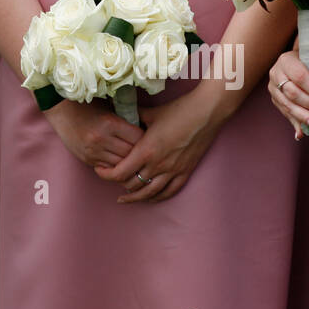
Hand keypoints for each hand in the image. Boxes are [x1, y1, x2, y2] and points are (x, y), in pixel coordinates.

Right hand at [43, 99, 143, 168]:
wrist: (62, 112)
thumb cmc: (89, 107)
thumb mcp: (110, 109)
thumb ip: (126, 121)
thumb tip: (147, 133)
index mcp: (110, 123)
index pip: (138, 138)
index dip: (147, 139)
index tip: (150, 137)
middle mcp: (101, 139)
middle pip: (131, 153)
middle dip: (140, 153)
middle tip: (147, 150)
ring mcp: (93, 151)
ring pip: (121, 164)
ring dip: (129, 162)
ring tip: (135, 157)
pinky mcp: (87, 159)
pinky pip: (109, 168)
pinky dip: (116, 166)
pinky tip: (121, 161)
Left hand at [96, 87, 222, 202]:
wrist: (208, 111)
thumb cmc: (178, 109)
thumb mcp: (150, 113)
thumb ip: (132, 119)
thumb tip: (118, 116)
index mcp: (146, 151)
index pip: (119, 173)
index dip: (105, 175)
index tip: (100, 170)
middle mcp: (158, 164)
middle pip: (131, 184)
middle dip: (118, 183)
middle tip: (112, 178)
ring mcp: (173, 170)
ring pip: (149, 193)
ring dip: (134, 197)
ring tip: (124, 198)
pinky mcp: (186, 171)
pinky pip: (169, 192)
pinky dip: (157, 197)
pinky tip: (149, 198)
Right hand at [267, 48, 308, 139]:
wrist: (304, 59)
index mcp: (286, 61)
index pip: (300, 77)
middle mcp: (275, 74)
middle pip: (292, 93)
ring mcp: (273, 88)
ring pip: (286, 105)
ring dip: (302, 116)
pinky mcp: (275, 99)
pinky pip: (285, 112)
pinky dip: (295, 122)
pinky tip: (301, 133)